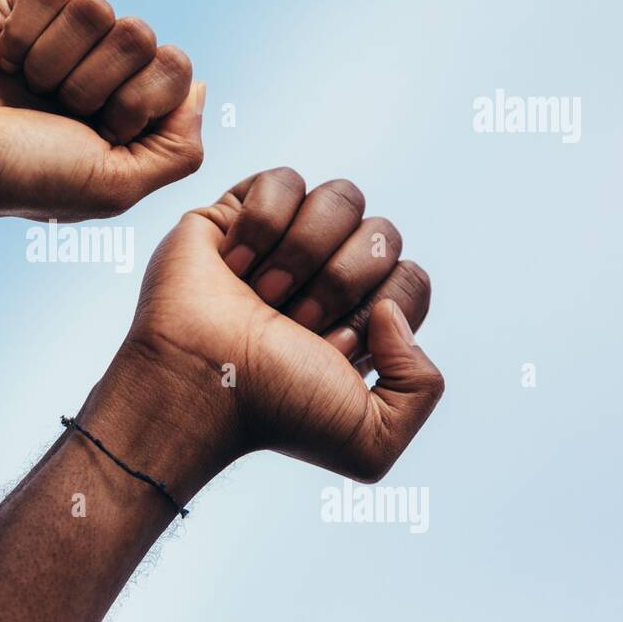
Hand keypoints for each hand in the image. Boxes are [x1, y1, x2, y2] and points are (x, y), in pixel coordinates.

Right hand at [0, 0, 204, 223]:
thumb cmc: (26, 179)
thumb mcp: (117, 187)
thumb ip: (180, 148)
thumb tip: (200, 87)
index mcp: (133, 106)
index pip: (175, 66)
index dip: (135, 101)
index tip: (97, 134)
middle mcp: (104, 67)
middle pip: (139, 34)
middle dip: (92, 84)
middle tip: (56, 113)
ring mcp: (64, 36)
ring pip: (94, 5)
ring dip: (54, 61)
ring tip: (27, 90)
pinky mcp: (21, 8)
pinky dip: (24, 33)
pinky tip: (5, 63)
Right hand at [120, 168, 443, 483]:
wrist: (199, 386)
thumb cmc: (274, 414)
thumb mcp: (373, 442)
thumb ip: (423, 388)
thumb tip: (390, 310)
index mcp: (363, 321)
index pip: (410, 279)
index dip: (379, 310)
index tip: (331, 350)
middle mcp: (328, 276)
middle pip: (383, 233)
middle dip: (341, 282)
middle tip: (293, 322)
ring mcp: (284, 241)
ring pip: (342, 197)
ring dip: (303, 252)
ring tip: (261, 293)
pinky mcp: (237, 212)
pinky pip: (284, 179)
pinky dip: (263, 223)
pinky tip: (234, 264)